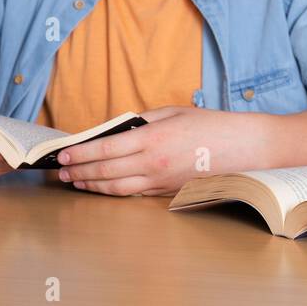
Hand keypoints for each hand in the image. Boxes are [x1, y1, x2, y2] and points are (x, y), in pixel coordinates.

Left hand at [56, 106, 272, 196]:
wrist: (244, 149)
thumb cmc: (213, 125)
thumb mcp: (175, 112)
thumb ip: (143, 121)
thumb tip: (116, 129)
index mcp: (153, 139)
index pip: (106, 148)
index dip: (82, 153)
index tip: (65, 154)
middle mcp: (153, 163)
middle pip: (105, 171)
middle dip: (80, 172)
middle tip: (62, 172)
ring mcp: (160, 181)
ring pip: (116, 187)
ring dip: (92, 185)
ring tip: (76, 182)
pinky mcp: (167, 192)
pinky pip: (133, 193)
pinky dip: (113, 191)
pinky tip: (103, 187)